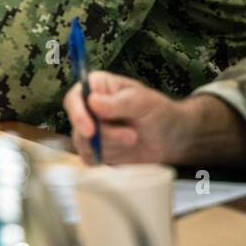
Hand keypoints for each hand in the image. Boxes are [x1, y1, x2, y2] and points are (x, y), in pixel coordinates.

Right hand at [63, 70, 181, 164]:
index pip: (74, 98)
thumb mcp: (143, 102)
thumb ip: (118, 103)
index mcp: (96, 88)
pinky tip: (126, 150)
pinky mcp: (94, 150)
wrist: (171, 139)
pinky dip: (109, 157)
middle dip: (105, 134)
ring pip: (84, 143)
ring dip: (112, 145)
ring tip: (134, 139)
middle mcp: (88, 108)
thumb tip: (92, 102)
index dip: (78, 114)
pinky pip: (90, 158)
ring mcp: (90, 130)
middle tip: (131, 137)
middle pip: (78, 124)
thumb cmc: (158, 112)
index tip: (91, 130)